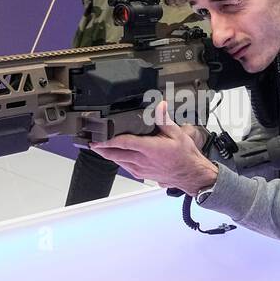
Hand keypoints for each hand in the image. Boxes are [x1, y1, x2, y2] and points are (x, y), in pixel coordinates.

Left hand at [89, 100, 218, 195]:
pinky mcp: (141, 174)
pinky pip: (125, 166)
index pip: (124, 143)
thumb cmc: (185, 156)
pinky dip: (117, 160)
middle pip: (115, 155)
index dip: (108, 141)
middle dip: (101, 149)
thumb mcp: (177, 133)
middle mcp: (143, 160)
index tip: (97, 138)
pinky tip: (114, 155)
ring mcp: (140, 169)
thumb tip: (159, 105)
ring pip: (118, 162)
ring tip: (97, 147)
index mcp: (150, 149)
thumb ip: (164, 119)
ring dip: (107, 155)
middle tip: (89, 142)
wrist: (190, 175)